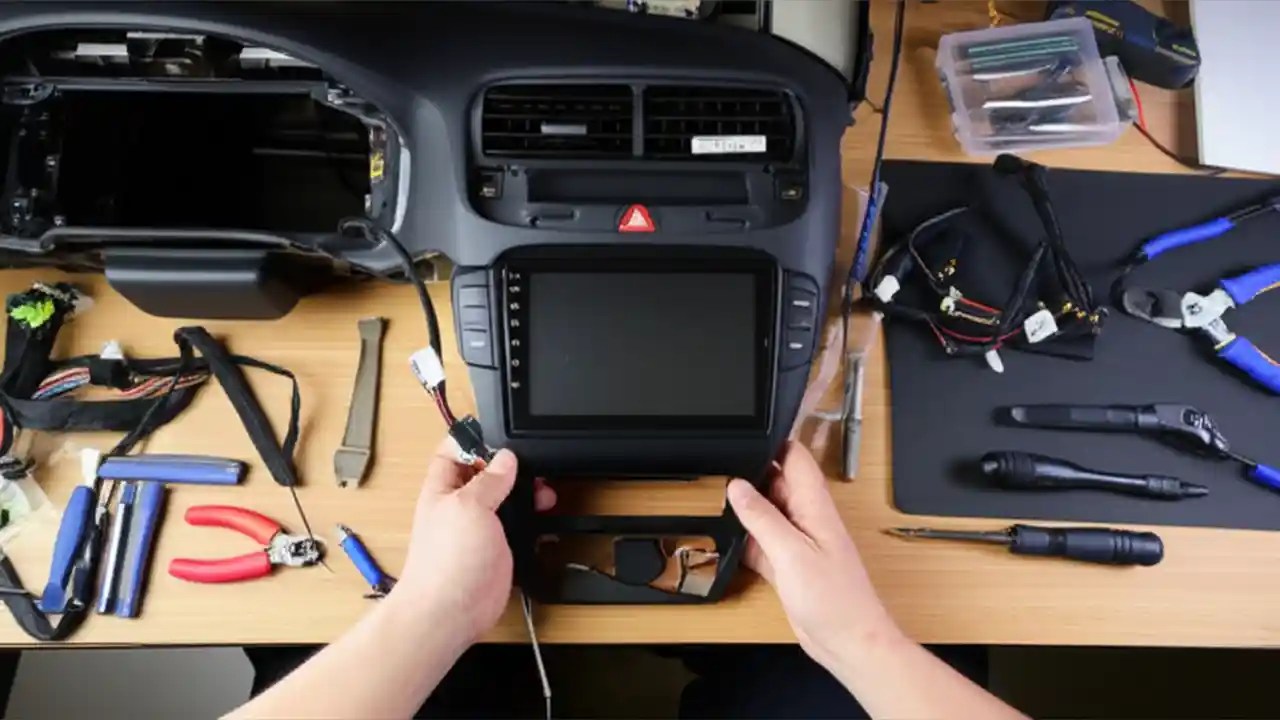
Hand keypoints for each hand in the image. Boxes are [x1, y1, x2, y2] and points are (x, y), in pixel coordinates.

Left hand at [390, 439, 554, 649]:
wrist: (450, 611)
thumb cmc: (445, 561)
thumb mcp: (469, 506)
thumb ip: (489, 480)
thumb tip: (506, 458)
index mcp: (443, 487)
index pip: (454, 449)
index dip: (475, 438)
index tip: (502, 437)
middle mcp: (460, 504)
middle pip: (484, 472)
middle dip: (510, 467)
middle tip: (531, 467)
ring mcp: (478, 527)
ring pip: (504, 498)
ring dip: (524, 493)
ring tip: (544, 492)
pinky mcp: (496, 548)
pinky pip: (515, 526)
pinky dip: (531, 520)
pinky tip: (543, 516)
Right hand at [726, 442, 900, 673]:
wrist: (847, 641)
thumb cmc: (835, 599)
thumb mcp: (791, 552)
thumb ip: (762, 517)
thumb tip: (736, 486)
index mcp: (814, 505)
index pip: (795, 458)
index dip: (772, 443)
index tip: (742, 438)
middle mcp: (806, 517)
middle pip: (775, 482)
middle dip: (749, 476)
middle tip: (717, 473)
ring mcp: (796, 540)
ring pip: (765, 511)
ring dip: (744, 510)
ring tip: (716, 505)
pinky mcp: (787, 563)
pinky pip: (761, 541)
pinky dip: (745, 541)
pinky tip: (727, 541)